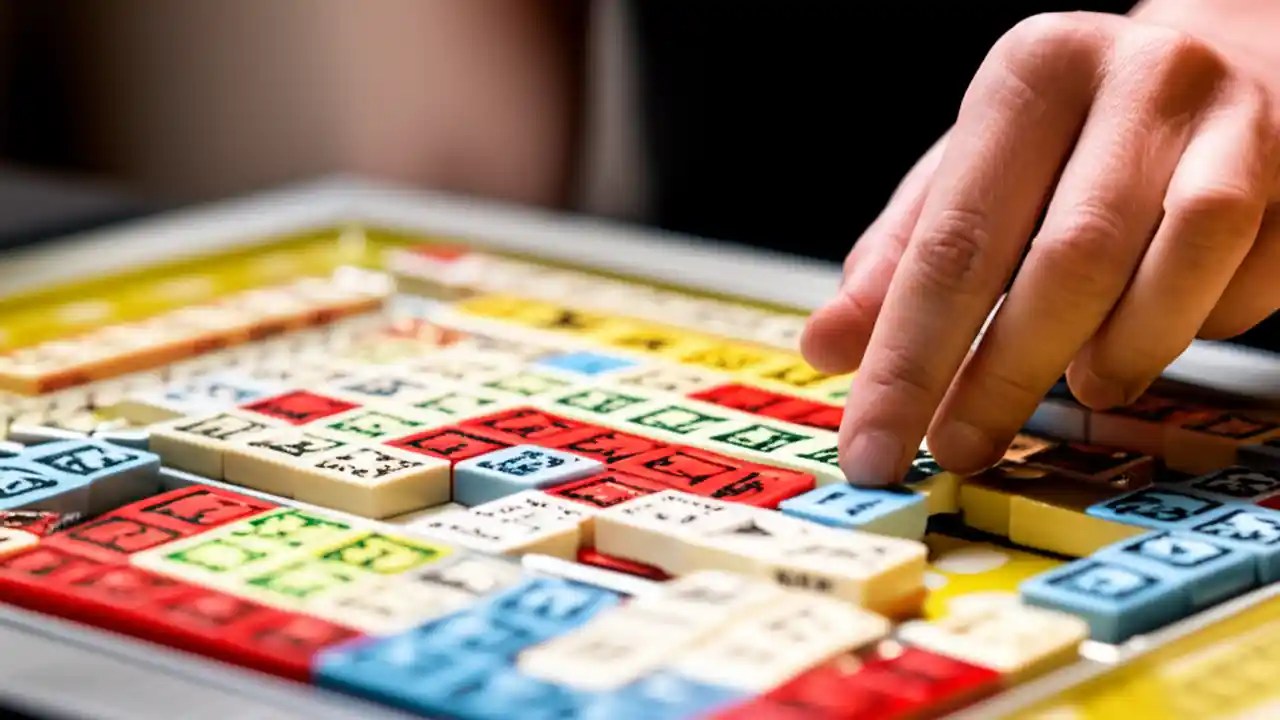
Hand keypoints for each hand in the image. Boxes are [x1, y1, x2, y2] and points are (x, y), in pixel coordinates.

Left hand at [801, 11, 1279, 484]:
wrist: (1248, 54)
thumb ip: (903, 254)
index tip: (871, 445)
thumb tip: (828, 347)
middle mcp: (1138, 80)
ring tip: (1082, 385)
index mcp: (1034, 71)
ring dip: (1117, 356)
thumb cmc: (1084, 129)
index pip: (953, 242)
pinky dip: (1194, 329)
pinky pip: (1243, 286)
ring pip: (1173, 274)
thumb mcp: (979, 167)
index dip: (906, 360)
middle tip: (958, 447)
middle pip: (1062, 264)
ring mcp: (1238, 124)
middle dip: (1000, 379)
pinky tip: (1158, 329)